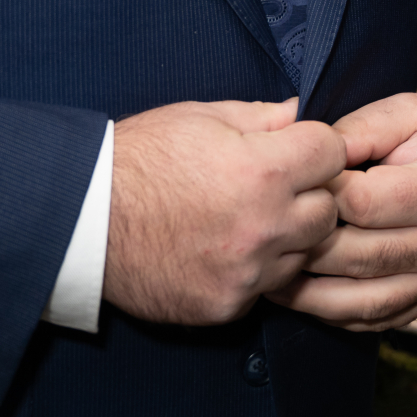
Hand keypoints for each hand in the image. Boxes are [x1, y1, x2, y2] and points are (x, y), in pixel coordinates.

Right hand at [102, 99, 346, 323]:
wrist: (83, 221)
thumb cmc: (139, 159)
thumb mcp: (201, 117)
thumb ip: (261, 116)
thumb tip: (299, 111)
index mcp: (262, 169)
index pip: (333, 153)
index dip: (317, 147)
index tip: (299, 151)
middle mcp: (264, 224)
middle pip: (328, 210)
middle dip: (310, 194)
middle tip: (276, 188)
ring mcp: (246, 271)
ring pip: (303, 254)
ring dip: (287, 237)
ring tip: (247, 221)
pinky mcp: (227, 304)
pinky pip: (266, 287)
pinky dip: (254, 271)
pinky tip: (223, 251)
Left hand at [271, 94, 416, 331]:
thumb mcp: (409, 111)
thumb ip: (359, 128)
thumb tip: (310, 151)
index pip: (361, 204)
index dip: (319, 195)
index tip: (295, 183)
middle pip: (353, 256)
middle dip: (302, 245)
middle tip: (265, 233)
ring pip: (360, 301)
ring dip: (307, 294)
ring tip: (269, 275)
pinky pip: (375, 319)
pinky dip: (335, 315)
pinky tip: (305, 298)